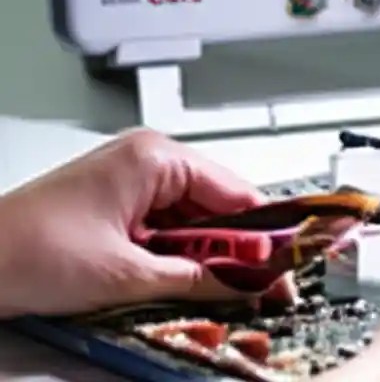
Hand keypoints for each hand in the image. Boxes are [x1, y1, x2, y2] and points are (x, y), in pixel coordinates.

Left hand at [0, 129, 292, 317]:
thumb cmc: (25, 251)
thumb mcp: (127, 274)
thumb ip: (197, 278)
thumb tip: (245, 285)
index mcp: (155, 157)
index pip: (236, 192)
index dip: (266, 234)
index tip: (286, 266)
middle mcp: (146, 160)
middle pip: (218, 206)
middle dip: (239, 248)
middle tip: (263, 287)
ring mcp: (130, 182)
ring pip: (195, 220)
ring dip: (209, 255)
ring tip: (227, 289)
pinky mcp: (117, 205)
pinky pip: (168, 228)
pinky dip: (181, 255)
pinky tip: (191, 281)